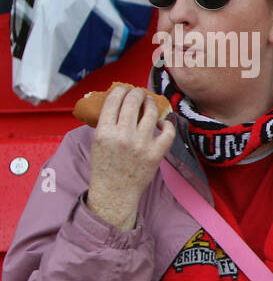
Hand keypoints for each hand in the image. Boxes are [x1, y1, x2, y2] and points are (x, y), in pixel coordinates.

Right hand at [86, 86, 175, 230]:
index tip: (125, 88)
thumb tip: (117, 103)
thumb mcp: (97, 142)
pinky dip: (167, 124)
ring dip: (152, 104)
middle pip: (134, 102)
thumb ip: (106, 123)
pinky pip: (168, 132)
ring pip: (151, 113)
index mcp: (104, 131)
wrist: (115, 191)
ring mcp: (141, 144)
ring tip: (150, 103)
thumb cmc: (104, 166)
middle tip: (139, 93)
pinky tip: (162, 124)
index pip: (114, 100)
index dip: (121, 90)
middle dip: (137, 93)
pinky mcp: (156, 154)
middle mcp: (123, 136)